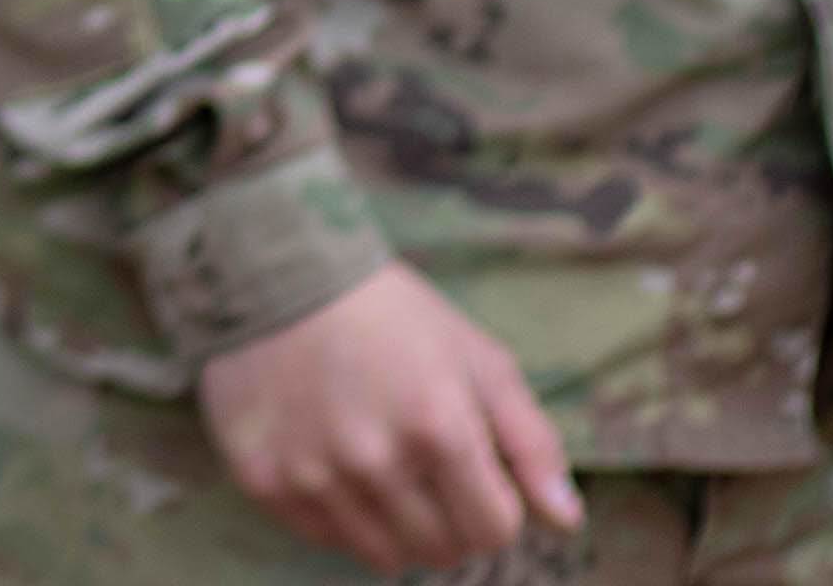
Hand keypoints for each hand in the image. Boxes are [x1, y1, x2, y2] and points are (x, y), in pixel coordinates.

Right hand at [196, 263, 579, 574]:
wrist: (279, 274)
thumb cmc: (394, 316)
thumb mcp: (478, 359)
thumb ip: (531, 442)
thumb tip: (566, 520)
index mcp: (438, 428)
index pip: (495, 531)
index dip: (497, 507)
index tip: (476, 473)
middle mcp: (374, 460)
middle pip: (442, 551)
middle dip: (451, 521)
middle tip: (429, 470)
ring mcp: (315, 475)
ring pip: (385, 558)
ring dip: (399, 526)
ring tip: (385, 469)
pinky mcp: (266, 481)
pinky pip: (327, 539)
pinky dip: (343, 516)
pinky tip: (337, 462)